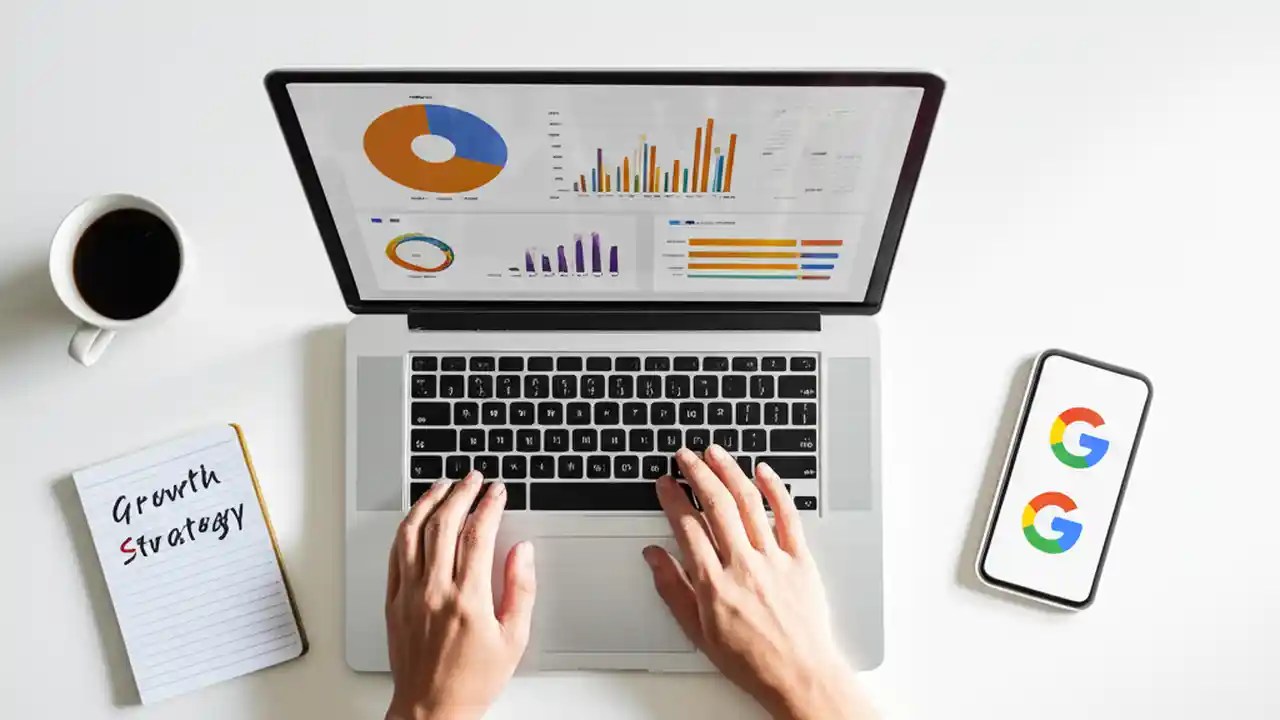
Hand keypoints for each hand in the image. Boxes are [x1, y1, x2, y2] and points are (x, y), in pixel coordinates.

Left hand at [385, 473, 535, 719]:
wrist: (431, 710)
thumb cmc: (473, 680)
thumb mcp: (514, 639)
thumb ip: (521, 589)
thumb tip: (522, 551)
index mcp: (468, 600)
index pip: (477, 534)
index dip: (489, 505)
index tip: (497, 492)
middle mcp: (434, 591)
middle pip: (444, 524)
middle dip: (461, 492)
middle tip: (473, 478)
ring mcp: (409, 594)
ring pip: (412, 532)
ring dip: (429, 502)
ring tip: (443, 486)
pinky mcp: (392, 601)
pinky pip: (395, 553)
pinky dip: (407, 528)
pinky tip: (418, 517)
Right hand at [644, 446, 875, 719]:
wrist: (799, 676)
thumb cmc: (750, 659)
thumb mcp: (698, 632)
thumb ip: (672, 589)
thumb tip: (653, 556)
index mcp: (714, 584)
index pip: (687, 527)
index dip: (672, 499)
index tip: (664, 483)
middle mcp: (743, 566)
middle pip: (716, 505)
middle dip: (696, 474)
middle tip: (684, 456)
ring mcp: (774, 560)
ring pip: (748, 503)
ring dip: (729, 471)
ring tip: (715, 453)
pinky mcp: (801, 560)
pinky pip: (787, 516)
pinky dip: (775, 489)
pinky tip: (763, 471)